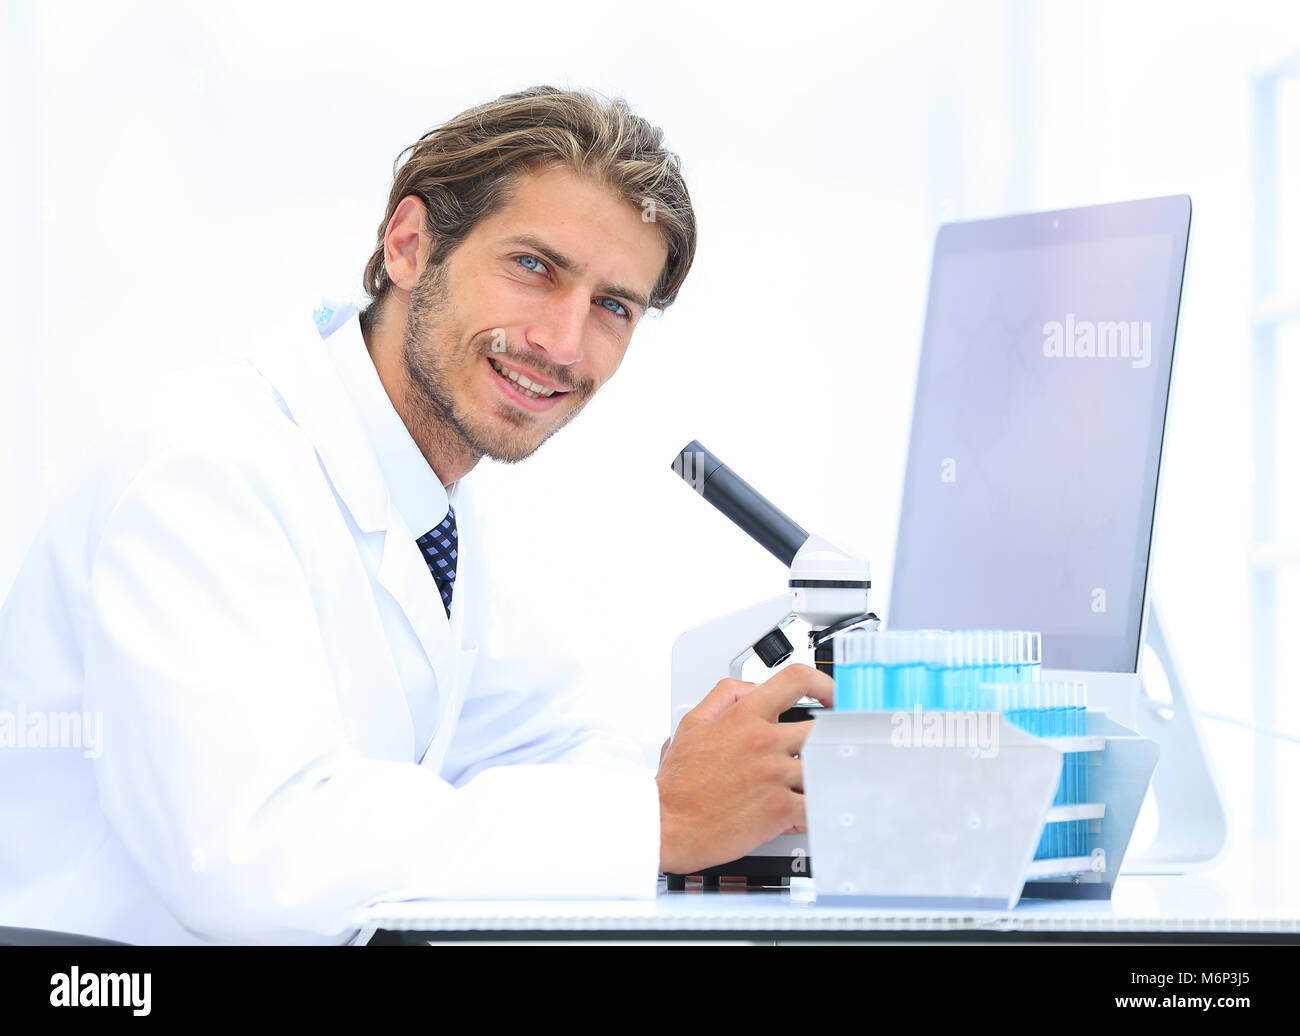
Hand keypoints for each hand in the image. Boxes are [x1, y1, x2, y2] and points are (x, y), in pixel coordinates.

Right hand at [655, 663, 832, 874]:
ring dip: (826, 775)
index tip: (834, 695)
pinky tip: (808, 812)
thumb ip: (724, 696)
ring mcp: (774, 774)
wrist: (665, 823)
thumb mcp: (691, 724)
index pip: (796, 679)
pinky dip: (818, 810)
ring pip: (825, 766)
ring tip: (821, 782)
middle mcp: (763, 741)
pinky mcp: (779, 809)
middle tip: (831, 748)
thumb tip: (752, 687)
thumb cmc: (676, 783)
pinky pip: (816, 806)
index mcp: (744, 716)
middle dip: (830, 738)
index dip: (824, 683)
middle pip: (822, 727)